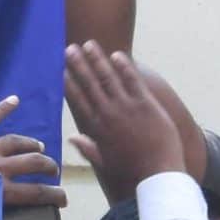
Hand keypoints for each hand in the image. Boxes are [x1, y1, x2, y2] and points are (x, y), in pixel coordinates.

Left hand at [0, 96, 65, 219]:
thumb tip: (7, 206)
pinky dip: (2, 108)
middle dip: (48, 166)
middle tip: (51, 170)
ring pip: (16, 142)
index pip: (37, 193)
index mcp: (1, 190)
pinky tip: (15, 99)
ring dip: (31, 144)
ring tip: (38, 146)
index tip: (63, 198)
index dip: (55, 195)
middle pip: (34, 162)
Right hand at [65, 42, 184, 186]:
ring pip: (108, 78)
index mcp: (96, 128)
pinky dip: (124, 67)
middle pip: (89, 84)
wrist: (158, 175)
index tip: (60, 69)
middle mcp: (108, 114)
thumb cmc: (133, 171)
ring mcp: (127, 107)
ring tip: (88, 44)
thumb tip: (72, 138)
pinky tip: (117, 54)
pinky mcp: (146, 105)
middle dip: (78, 65)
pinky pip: (133, 80)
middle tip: (69, 48)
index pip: (77, 100)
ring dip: (97, 59)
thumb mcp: (105, 162)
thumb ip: (88, 148)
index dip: (68, 83)